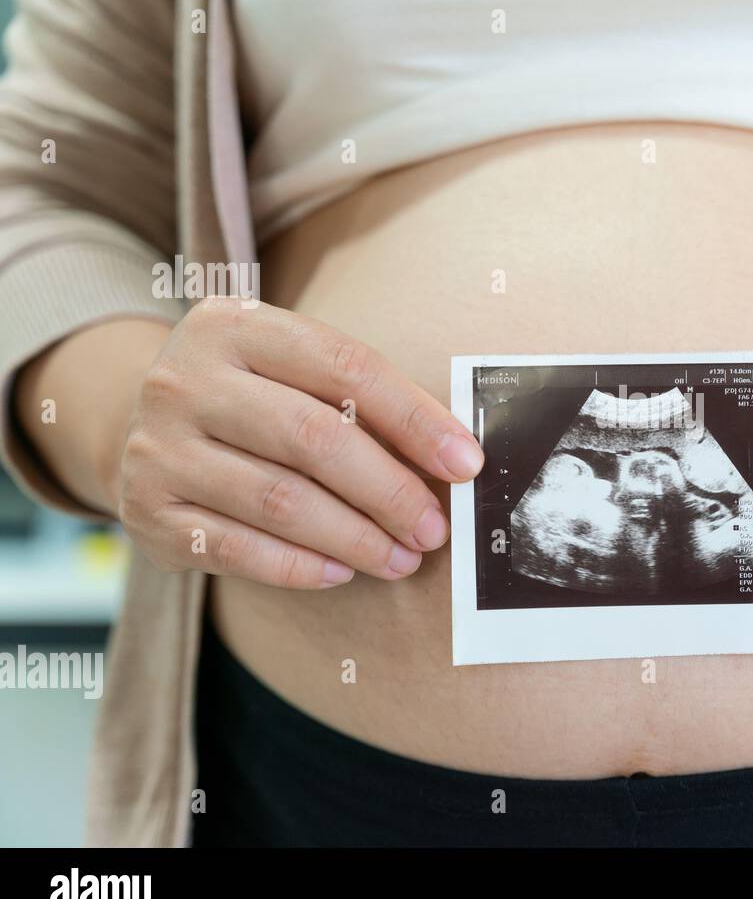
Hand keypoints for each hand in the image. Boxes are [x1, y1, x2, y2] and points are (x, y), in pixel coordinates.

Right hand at [115, 296, 482, 588]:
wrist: (141, 426)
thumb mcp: (294, 371)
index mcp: (235, 325)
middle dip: (390, 491)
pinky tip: (341, 572)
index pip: (346, 368)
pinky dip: (299, 566)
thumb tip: (455, 458)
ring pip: (280, 501)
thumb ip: (364, 400)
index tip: (465, 464)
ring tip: (401, 559)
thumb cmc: (252, 397)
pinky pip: (238, 549)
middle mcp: (184, 378)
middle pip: (314, 438)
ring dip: (355, 539)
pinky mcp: (145, 511)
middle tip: (434, 529)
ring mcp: (156, 445)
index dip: (415, 419)